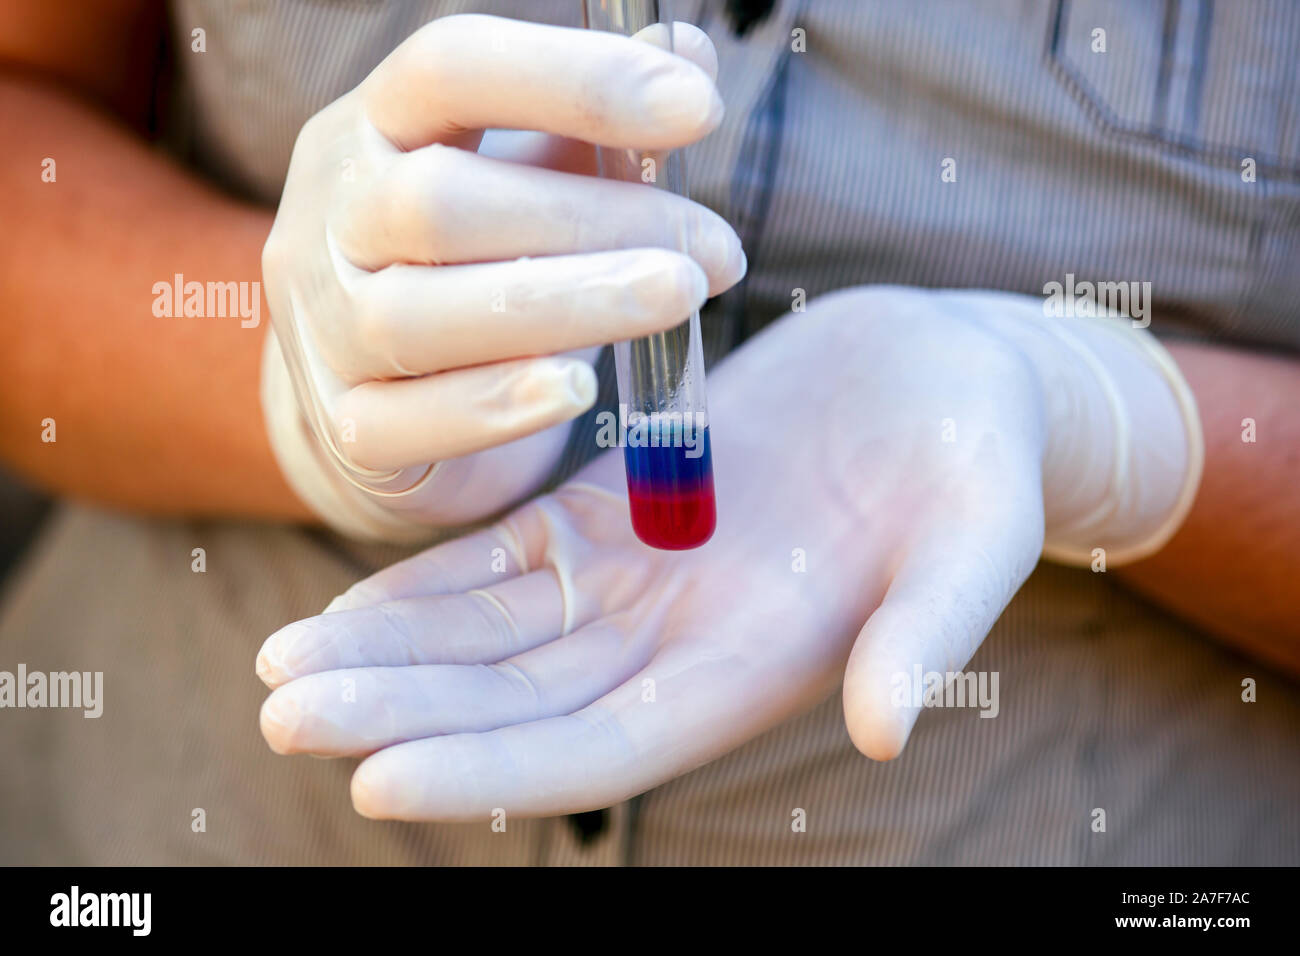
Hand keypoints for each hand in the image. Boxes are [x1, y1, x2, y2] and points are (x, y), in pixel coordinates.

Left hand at [256, 287, 1065, 819]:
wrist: (953, 385)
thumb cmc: (982, 465)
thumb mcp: (975, 537)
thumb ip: (928, 630)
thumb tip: (883, 726)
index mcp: (750, 667)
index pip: (599, 747)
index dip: (491, 769)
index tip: (377, 778)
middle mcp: (678, 641)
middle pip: (515, 700)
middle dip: (400, 714)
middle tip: (280, 710)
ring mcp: (642, 578)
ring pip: (493, 637)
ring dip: (390, 655)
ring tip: (280, 663)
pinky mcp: (621, 508)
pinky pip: (508, 559)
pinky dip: (428, 583)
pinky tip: (348, 600)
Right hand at [260, 14, 745, 535]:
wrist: (387, 398)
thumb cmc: (473, 263)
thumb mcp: (530, 173)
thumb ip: (597, 120)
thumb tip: (690, 54)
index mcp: (374, 125)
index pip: (449, 69)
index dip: (575, 78)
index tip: (699, 107)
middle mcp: (331, 218)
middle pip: (439, 203)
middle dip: (595, 219)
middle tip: (715, 250)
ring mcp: (325, 329)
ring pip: (420, 316)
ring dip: (567, 305)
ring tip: (680, 298)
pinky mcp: (348, 427)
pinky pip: (409, 421)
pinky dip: (498, 406)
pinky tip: (579, 391)